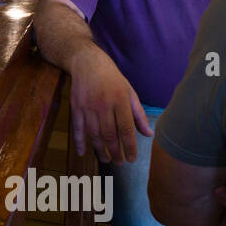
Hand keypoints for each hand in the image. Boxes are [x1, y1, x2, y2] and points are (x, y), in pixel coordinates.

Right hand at [67, 46, 151, 164]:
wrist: (88, 63)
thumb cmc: (112, 78)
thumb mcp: (130, 92)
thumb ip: (139, 114)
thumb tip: (149, 134)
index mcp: (120, 101)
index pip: (126, 129)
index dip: (129, 146)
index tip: (131, 159)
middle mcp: (104, 105)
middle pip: (110, 135)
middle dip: (115, 152)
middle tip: (119, 163)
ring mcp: (88, 106)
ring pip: (94, 134)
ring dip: (100, 150)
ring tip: (106, 160)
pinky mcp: (75, 107)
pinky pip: (77, 128)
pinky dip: (79, 142)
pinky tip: (82, 152)